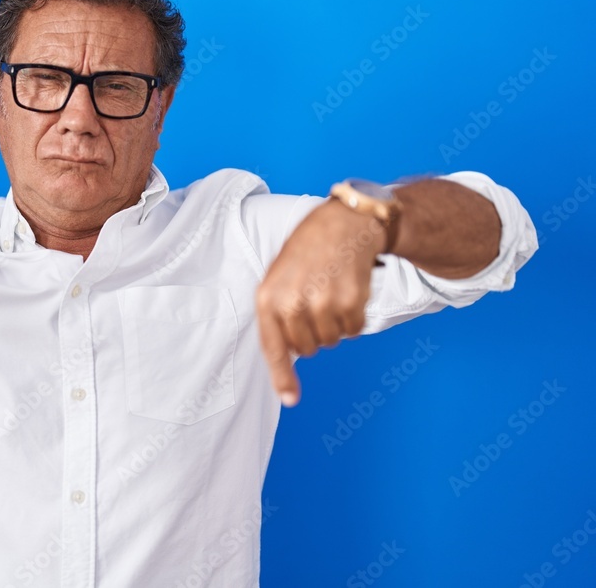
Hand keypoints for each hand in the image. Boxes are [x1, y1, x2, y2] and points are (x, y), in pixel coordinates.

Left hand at [254, 199, 387, 406]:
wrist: (344, 223)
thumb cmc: (307, 251)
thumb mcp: (278, 277)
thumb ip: (277, 313)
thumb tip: (285, 353)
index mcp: (268, 298)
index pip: (273, 348)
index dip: (282, 377)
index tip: (289, 399)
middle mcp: (293, 304)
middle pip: (306, 349)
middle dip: (312, 334)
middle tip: (315, 304)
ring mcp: (323, 304)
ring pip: (332, 341)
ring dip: (334, 325)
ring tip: (330, 293)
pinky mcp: (351, 302)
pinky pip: (354, 330)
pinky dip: (354, 317)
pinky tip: (347, 291)